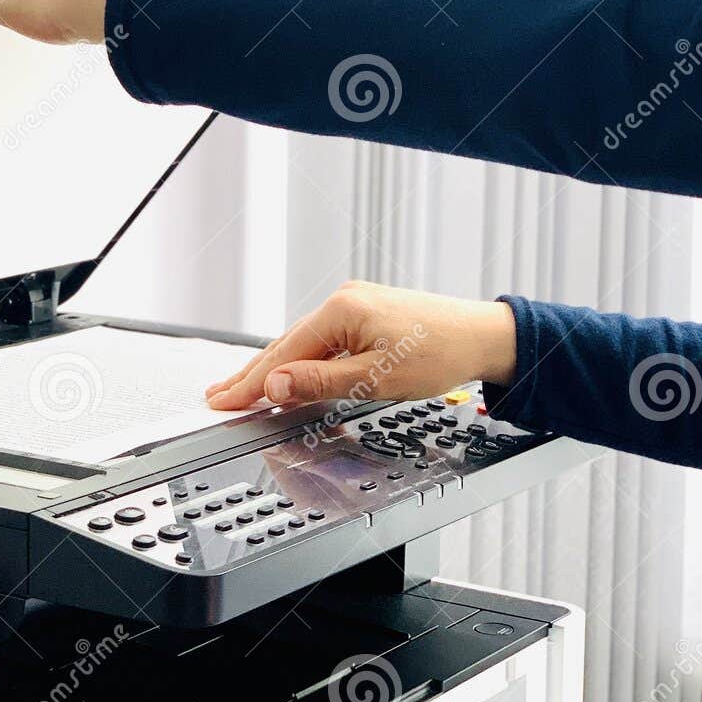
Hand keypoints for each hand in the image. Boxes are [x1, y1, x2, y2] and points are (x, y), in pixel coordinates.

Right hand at [205, 281, 516, 408]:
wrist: (483, 336)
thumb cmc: (441, 353)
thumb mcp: (377, 377)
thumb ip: (321, 382)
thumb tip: (277, 386)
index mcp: (340, 310)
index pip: (283, 353)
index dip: (251, 383)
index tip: (224, 401)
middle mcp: (342, 301)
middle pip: (285, 345)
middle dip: (252, 375)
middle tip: (219, 397)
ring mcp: (353, 305)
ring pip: (301, 342)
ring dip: (273, 368)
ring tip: (244, 388)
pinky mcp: (365, 314)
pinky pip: (320, 339)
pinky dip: (299, 358)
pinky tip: (288, 371)